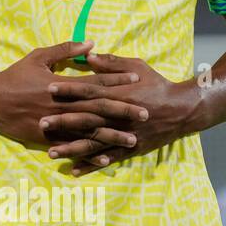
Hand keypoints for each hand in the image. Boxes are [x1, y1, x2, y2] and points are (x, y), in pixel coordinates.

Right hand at [0, 40, 148, 149]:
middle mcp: (62, 104)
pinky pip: (73, 147)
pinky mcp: (47, 138)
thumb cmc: (15, 75)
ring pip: (89, 130)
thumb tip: (90, 44)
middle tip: (145, 113)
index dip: (117, 80)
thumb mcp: (38, 56)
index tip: (137, 80)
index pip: (95, 81)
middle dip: (123, 110)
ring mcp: (55, 123)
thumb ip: (64, 49)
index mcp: (62, 84)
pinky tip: (106, 159)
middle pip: (98, 108)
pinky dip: (90, 153)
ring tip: (133, 138)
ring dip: (112, 135)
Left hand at [43, 52, 201, 175]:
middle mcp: (119, 115)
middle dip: (63, 121)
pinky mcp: (131, 148)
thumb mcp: (137, 66)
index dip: (69, 89)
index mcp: (119, 94)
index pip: (89, 91)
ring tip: (51, 153)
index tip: (49, 88)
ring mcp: (125, 134)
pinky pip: (109, 158)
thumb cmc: (158, 84)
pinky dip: (92, 164)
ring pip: (94, 142)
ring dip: (72, 148)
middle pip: (87, 118)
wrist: (184, 109)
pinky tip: (76, 169)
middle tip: (41, 123)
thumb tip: (87, 56)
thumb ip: (111, 62)